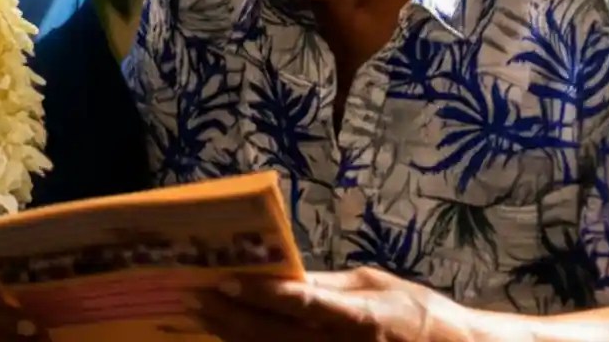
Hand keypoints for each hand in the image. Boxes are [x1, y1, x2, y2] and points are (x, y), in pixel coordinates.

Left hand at [191, 266, 481, 341]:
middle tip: (195, 297)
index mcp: (358, 318)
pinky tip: (231, 338)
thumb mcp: (373, 285)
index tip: (224, 280)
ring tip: (201, 317)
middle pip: (274, 337)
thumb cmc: (413, 312)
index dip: (260, 293)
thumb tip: (282, 273)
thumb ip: (327, 285)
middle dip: (229, 318)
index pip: (301, 303)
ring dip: (232, 338)